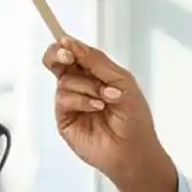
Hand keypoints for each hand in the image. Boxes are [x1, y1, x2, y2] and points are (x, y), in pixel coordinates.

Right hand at [42, 36, 176, 191]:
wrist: (134, 150)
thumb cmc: (134, 117)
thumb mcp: (122, 81)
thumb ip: (96, 62)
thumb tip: (71, 43)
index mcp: (95, 73)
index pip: (75, 52)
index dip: (68, 45)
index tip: (67, 42)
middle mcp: (80, 85)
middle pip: (56, 62)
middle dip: (58, 55)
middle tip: (68, 57)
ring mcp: (71, 102)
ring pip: (64, 80)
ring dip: (86, 86)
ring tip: (105, 98)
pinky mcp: (65, 119)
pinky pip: (64, 99)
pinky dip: (81, 100)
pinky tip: (97, 107)